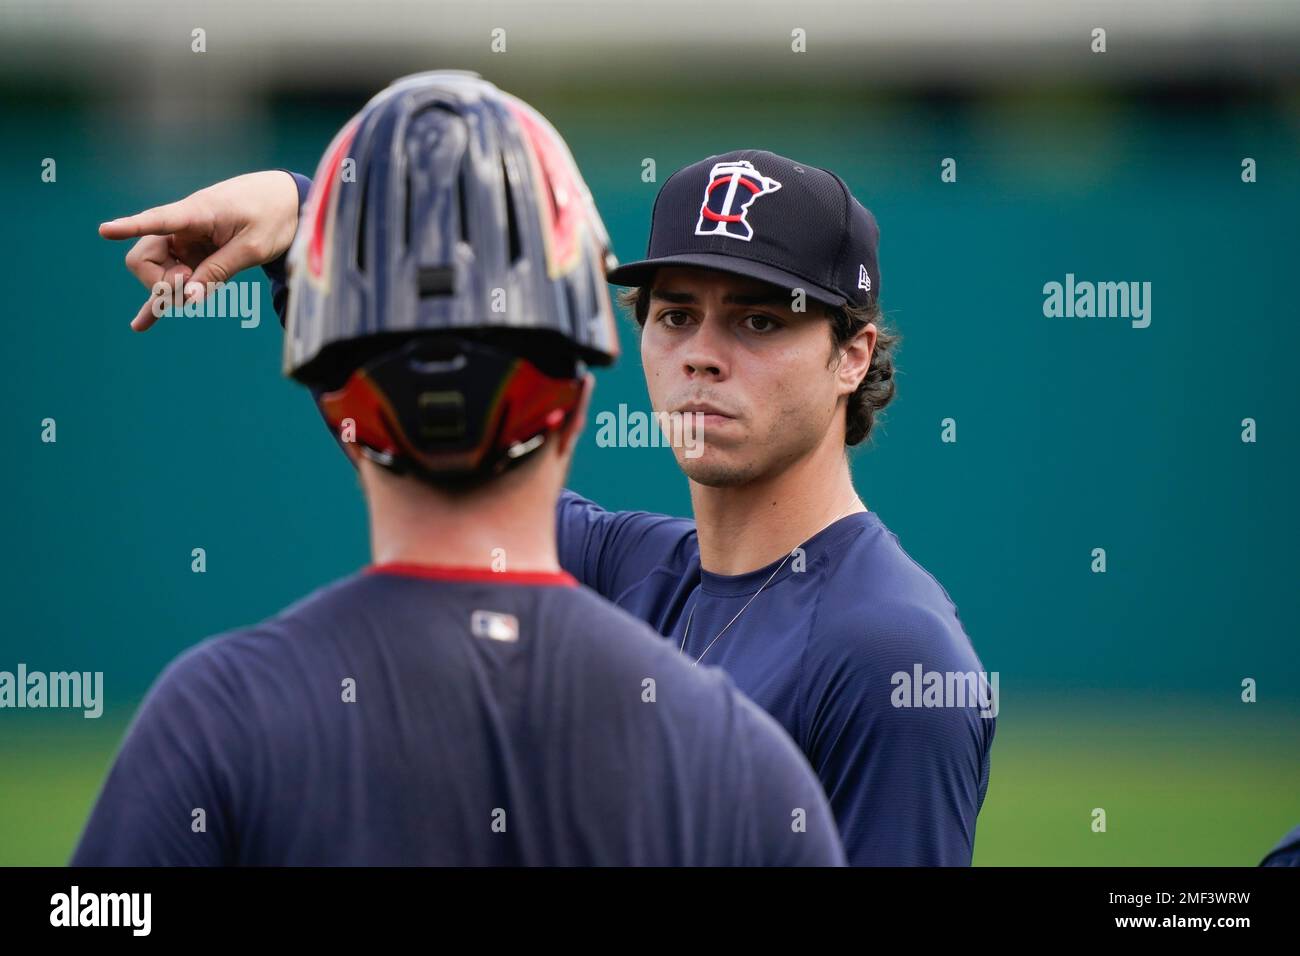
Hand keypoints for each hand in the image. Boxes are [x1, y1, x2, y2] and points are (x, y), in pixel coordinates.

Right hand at [100, 170, 300, 330]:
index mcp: (197, 213)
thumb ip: (220, 270)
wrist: (285, 200)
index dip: (130, 227)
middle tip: (193, 286)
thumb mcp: (254, 247)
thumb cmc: (272, 216)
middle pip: (144, 259)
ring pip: (155, 272)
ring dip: (169, 289)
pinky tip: (143, 323)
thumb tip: (188, 298)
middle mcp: (182, 227)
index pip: (157, 221)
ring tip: (198, 288)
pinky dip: (160, 300)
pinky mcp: (193, 255)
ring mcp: (184, 242)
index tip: (105, 231)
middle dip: (160, 283)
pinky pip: (170, 280)